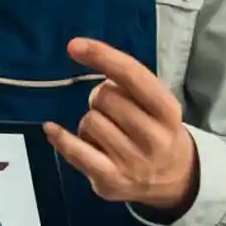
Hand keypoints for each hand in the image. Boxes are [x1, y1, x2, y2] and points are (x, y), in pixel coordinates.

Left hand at [44, 38, 197, 213]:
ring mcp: (133, 162)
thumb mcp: (156, 103)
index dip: (102, 56)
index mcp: (168, 110)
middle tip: (113, 112)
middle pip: (106, 97)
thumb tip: (80, 51)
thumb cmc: (156, 129)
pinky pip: (77, 152)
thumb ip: (128, 80)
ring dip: (90, 122)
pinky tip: (51, 128)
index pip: (132, 75)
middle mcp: (154, 137)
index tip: (74, 45)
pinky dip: (61, 138)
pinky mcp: (112, 180)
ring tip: (107, 134)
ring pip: (89, 121)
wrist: (174, 180)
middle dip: (100, 97)